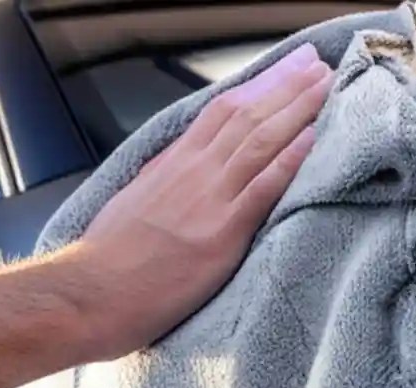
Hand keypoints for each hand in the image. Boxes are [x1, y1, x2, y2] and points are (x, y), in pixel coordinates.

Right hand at [55, 43, 334, 360]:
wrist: (90, 294)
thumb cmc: (108, 258)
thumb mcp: (133, 200)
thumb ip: (164, 178)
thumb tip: (181, 163)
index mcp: (173, 164)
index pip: (222, 110)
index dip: (259, 84)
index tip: (288, 67)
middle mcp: (193, 173)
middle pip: (247, 116)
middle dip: (287, 86)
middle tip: (320, 65)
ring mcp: (208, 201)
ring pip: (260, 142)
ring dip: (297, 111)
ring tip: (326, 87)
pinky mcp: (220, 235)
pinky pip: (261, 188)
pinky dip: (289, 160)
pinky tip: (312, 139)